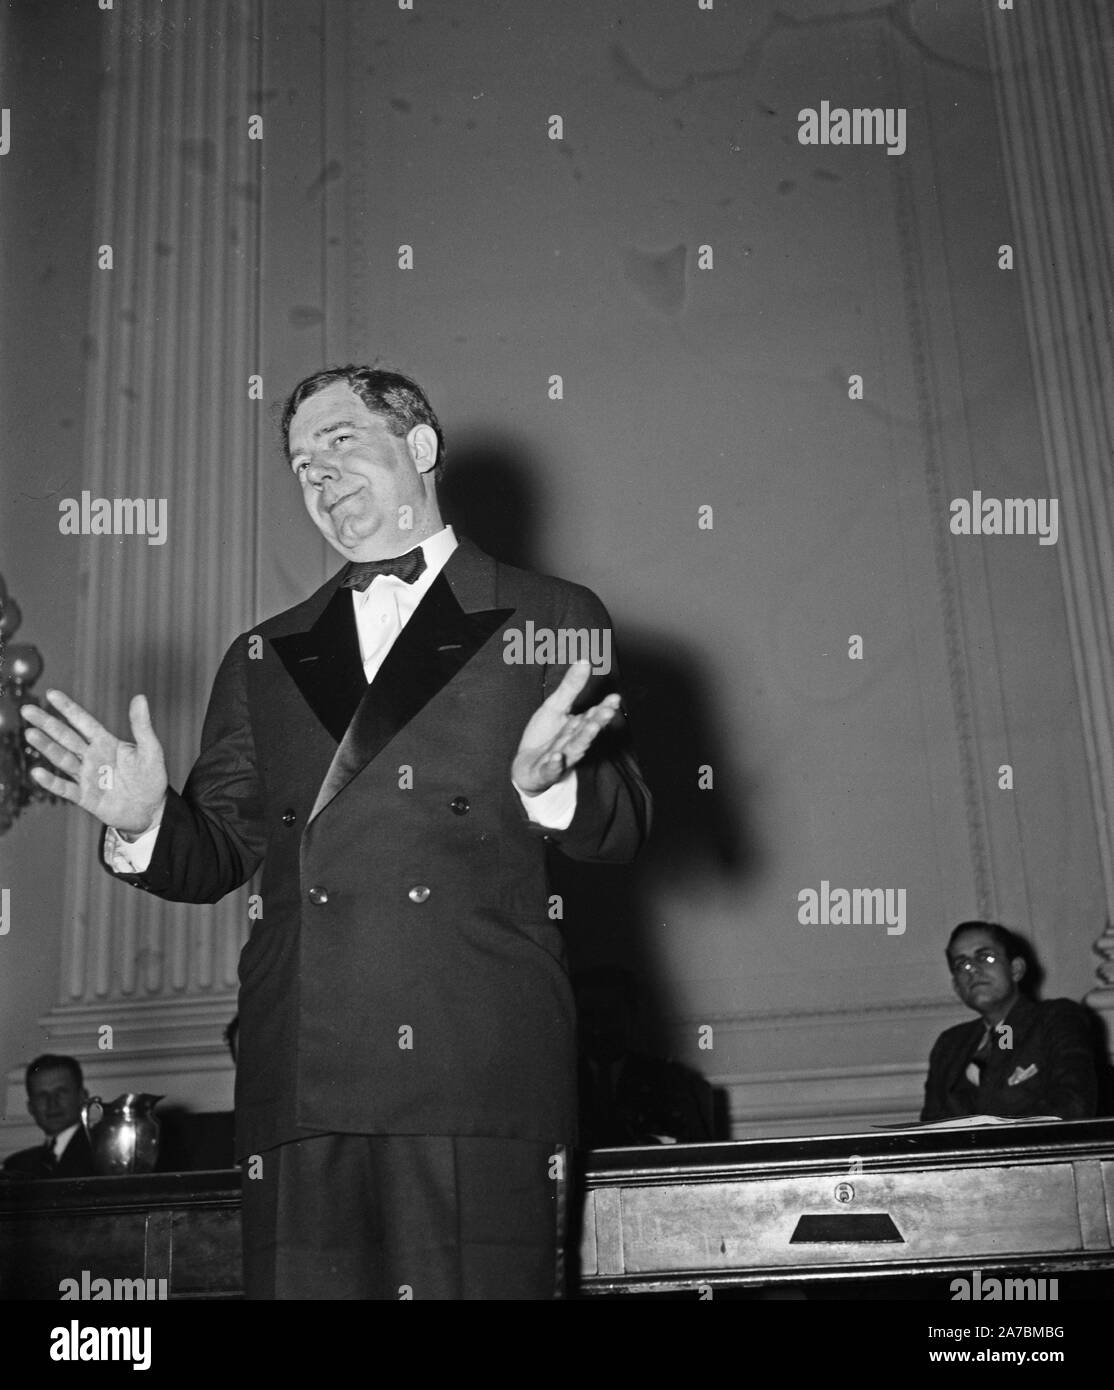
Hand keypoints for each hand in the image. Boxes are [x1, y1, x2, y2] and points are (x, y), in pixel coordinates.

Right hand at [21, 690, 167, 833]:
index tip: (51, 694)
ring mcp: (86, 776)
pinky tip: (38, 772)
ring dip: (46, 747)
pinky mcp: (85, 797)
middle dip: (47, 723)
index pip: (83, 722)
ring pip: (62, 759)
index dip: (68, 708)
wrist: (150, 810)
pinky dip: (52, 781)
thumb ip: (142, 725)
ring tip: (30, 734)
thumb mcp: (151, 749)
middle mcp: (92, 757)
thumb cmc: (151, 778)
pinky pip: (65, 788)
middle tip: (27, 710)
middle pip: (66, 737)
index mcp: (106, 743)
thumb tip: (140, 697)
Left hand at [512, 660, 621, 794]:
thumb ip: (571, 687)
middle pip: (587, 731)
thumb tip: (585, 661)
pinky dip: (554, 765)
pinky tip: (557, 757)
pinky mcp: (544, 772)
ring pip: (574, 749)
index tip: (615, 698)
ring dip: (583, 739)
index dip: (603, 708)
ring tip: (591, 728)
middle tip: (608, 710)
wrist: (527, 767)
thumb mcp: (555, 707)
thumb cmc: (545, 736)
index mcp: (577, 727)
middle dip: (597, 721)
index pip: (592, 716)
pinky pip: (550, 770)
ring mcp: (560, 759)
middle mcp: (573, 743)